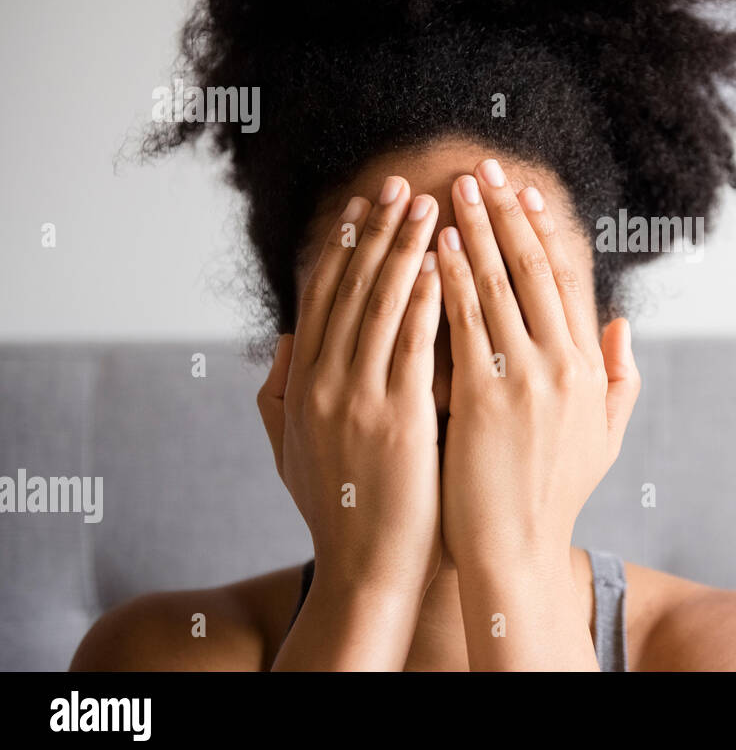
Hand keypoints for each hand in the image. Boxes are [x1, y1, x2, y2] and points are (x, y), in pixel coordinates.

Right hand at [257, 177, 443, 600]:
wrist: (365, 566)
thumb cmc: (336, 506)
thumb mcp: (290, 446)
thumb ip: (279, 389)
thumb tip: (285, 337)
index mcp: (301, 383)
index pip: (324, 297)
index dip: (344, 247)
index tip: (363, 206)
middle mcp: (324, 382)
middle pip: (352, 288)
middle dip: (377, 231)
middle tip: (399, 183)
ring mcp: (359, 398)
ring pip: (383, 305)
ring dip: (405, 248)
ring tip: (428, 203)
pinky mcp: (399, 418)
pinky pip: (415, 344)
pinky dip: (427, 298)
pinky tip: (442, 263)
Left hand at [436, 159, 639, 572]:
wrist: (517, 551)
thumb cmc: (554, 496)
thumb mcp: (604, 437)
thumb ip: (620, 379)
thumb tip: (620, 325)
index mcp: (590, 368)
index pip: (568, 281)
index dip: (543, 230)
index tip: (523, 192)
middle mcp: (564, 364)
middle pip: (534, 268)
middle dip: (505, 212)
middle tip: (484, 168)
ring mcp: (526, 379)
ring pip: (498, 284)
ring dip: (473, 231)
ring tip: (451, 190)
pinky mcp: (483, 396)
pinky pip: (465, 321)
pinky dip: (450, 278)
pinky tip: (433, 247)